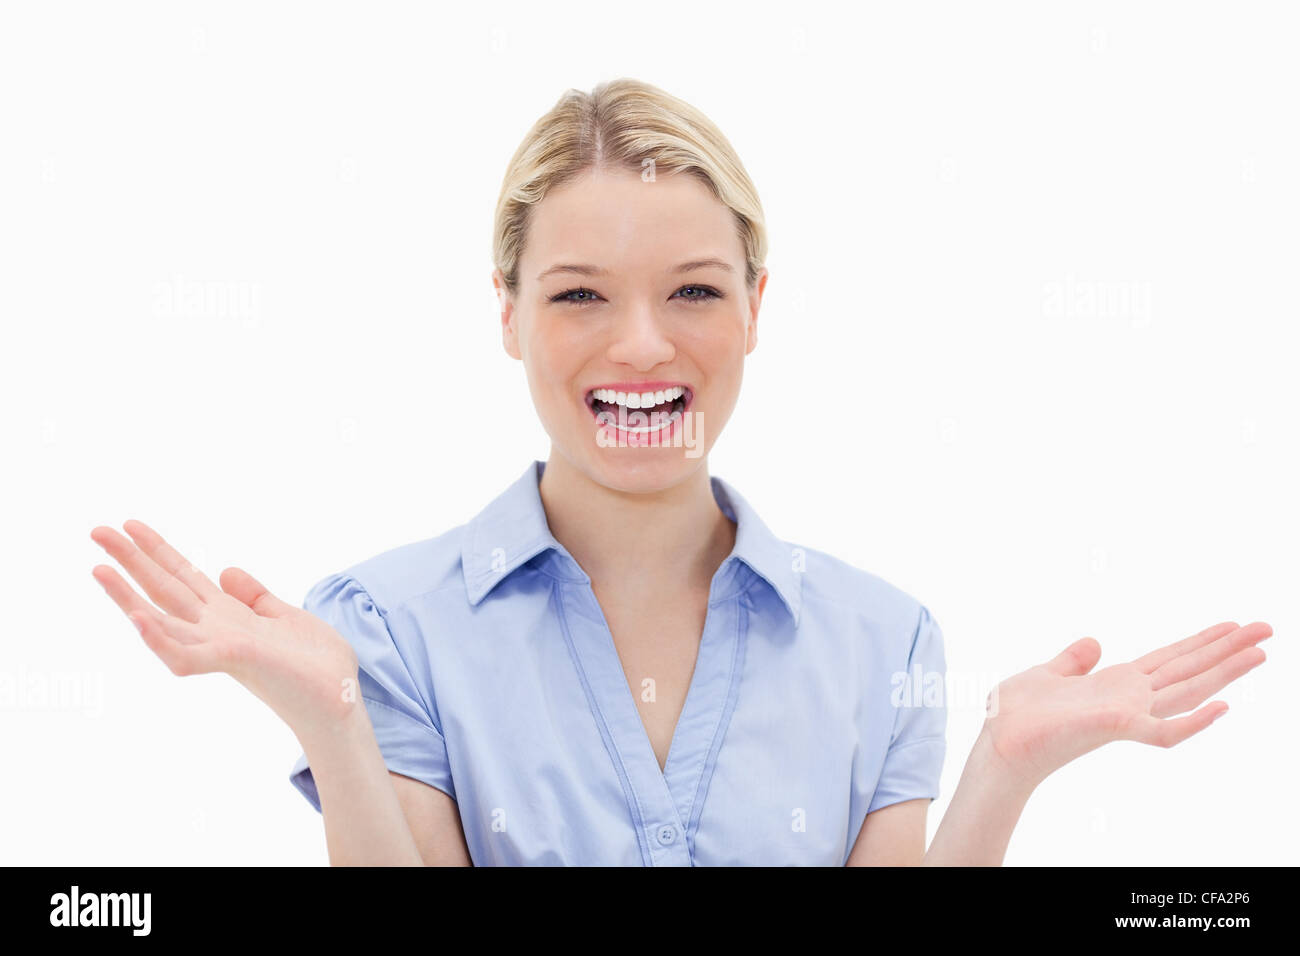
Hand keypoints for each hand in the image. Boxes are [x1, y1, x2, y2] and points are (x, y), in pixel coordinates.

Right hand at [91, 519, 360, 737]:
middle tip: (96, 530)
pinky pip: (186, 654)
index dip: (159, 551)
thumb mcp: (287, 617)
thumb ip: (256, 597)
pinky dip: (160, 638)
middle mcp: (216, 630)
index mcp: (229, 616)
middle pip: (165, 589)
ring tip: (98, 569)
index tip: (131, 525)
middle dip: (131, 561)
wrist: (340, 702)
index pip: (185, 577)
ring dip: (128, 597)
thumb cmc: (316, 667)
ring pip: (163, 619)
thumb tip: (226, 570)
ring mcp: (220, 647)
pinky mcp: (234, 661)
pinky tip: (138, 618)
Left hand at [980, 620, 1271, 789]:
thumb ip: (1072, 661)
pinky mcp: (1116, 728)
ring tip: (1262, 652)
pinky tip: (1222, 708)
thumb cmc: (1018, 717)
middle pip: (1188, 669)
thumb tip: (1095, 642)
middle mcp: (1129, 698)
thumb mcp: (1046, 675)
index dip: (1200, 642)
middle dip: (1227, 649)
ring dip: (1225, 671)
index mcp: (1115, 684)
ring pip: (1188, 690)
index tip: (1232, 625)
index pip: (1168, 659)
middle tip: (1268, 628)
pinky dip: (1193, 722)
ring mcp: (1127, 715)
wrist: (998, 745)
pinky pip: (1163, 732)